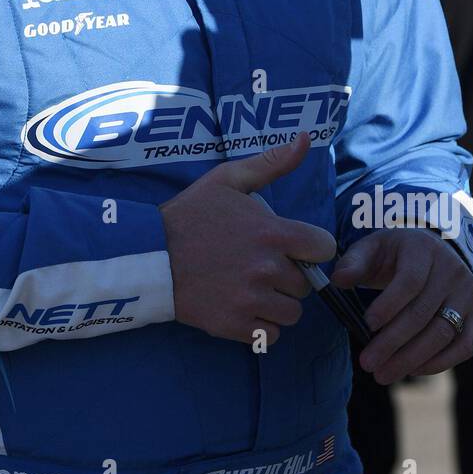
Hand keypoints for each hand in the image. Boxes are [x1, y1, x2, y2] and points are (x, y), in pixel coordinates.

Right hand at [160, 132, 335, 346]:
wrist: (148, 255)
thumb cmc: (189, 214)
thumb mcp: (228, 179)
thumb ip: (272, 162)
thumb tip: (305, 138)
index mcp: (273, 233)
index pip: (324, 249)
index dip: (310, 247)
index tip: (292, 246)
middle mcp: (268, 269)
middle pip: (306, 284)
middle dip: (289, 275)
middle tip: (260, 265)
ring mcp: (252, 301)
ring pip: (292, 313)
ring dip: (277, 303)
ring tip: (251, 287)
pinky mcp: (236, 326)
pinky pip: (271, 335)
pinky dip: (261, 326)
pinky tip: (242, 307)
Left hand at [331, 228, 472, 383]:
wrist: (432, 252)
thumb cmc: (395, 254)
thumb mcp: (372, 249)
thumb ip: (354, 263)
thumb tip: (338, 281)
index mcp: (424, 249)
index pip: (410, 281)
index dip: (389, 305)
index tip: (366, 325)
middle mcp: (453, 270)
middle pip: (424, 313)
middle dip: (393, 342)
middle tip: (368, 364)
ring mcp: (469, 293)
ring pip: (443, 333)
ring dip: (412, 359)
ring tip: (384, 374)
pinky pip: (464, 345)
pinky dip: (440, 362)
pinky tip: (413, 371)